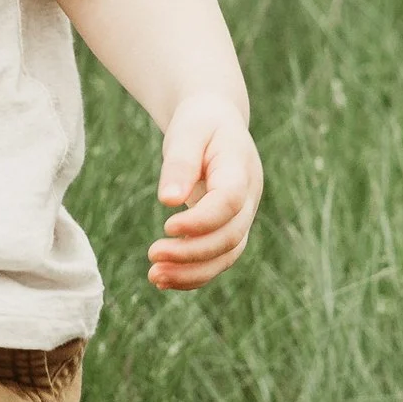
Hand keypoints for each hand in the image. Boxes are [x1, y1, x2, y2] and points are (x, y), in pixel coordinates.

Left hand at [147, 92, 262, 290]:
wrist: (215, 123)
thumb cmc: (199, 124)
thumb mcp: (187, 131)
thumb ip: (180, 162)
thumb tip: (168, 200)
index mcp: (241, 167)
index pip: (230, 202)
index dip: (202, 220)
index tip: (167, 226)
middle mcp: (249, 197)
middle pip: (231, 236)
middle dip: (192, 252)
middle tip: (153, 255)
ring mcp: (243, 216)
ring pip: (227, 255)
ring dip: (192, 271)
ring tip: (155, 277)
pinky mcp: (229, 228)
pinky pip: (217, 259)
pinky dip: (193, 273)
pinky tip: (164, 279)